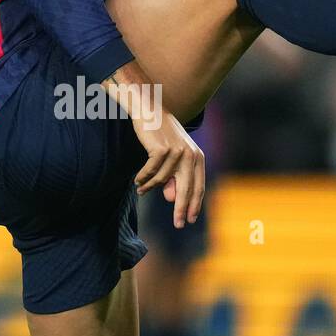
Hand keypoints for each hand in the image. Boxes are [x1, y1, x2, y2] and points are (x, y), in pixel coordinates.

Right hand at [129, 106, 205, 228]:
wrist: (149, 110)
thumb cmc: (160, 134)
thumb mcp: (171, 156)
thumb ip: (174, 176)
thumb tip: (172, 198)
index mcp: (197, 157)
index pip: (198, 186)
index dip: (194, 205)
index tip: (190, 220)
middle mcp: (191, 155)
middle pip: (187, 190)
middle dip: (182, 209)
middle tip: (179, 225)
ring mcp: (177, 152)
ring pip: (162, 181)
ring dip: (150, 187)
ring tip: (140, 190)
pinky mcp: (162, 150)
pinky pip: (150, 173)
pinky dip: (143, 179)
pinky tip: (137, 182)